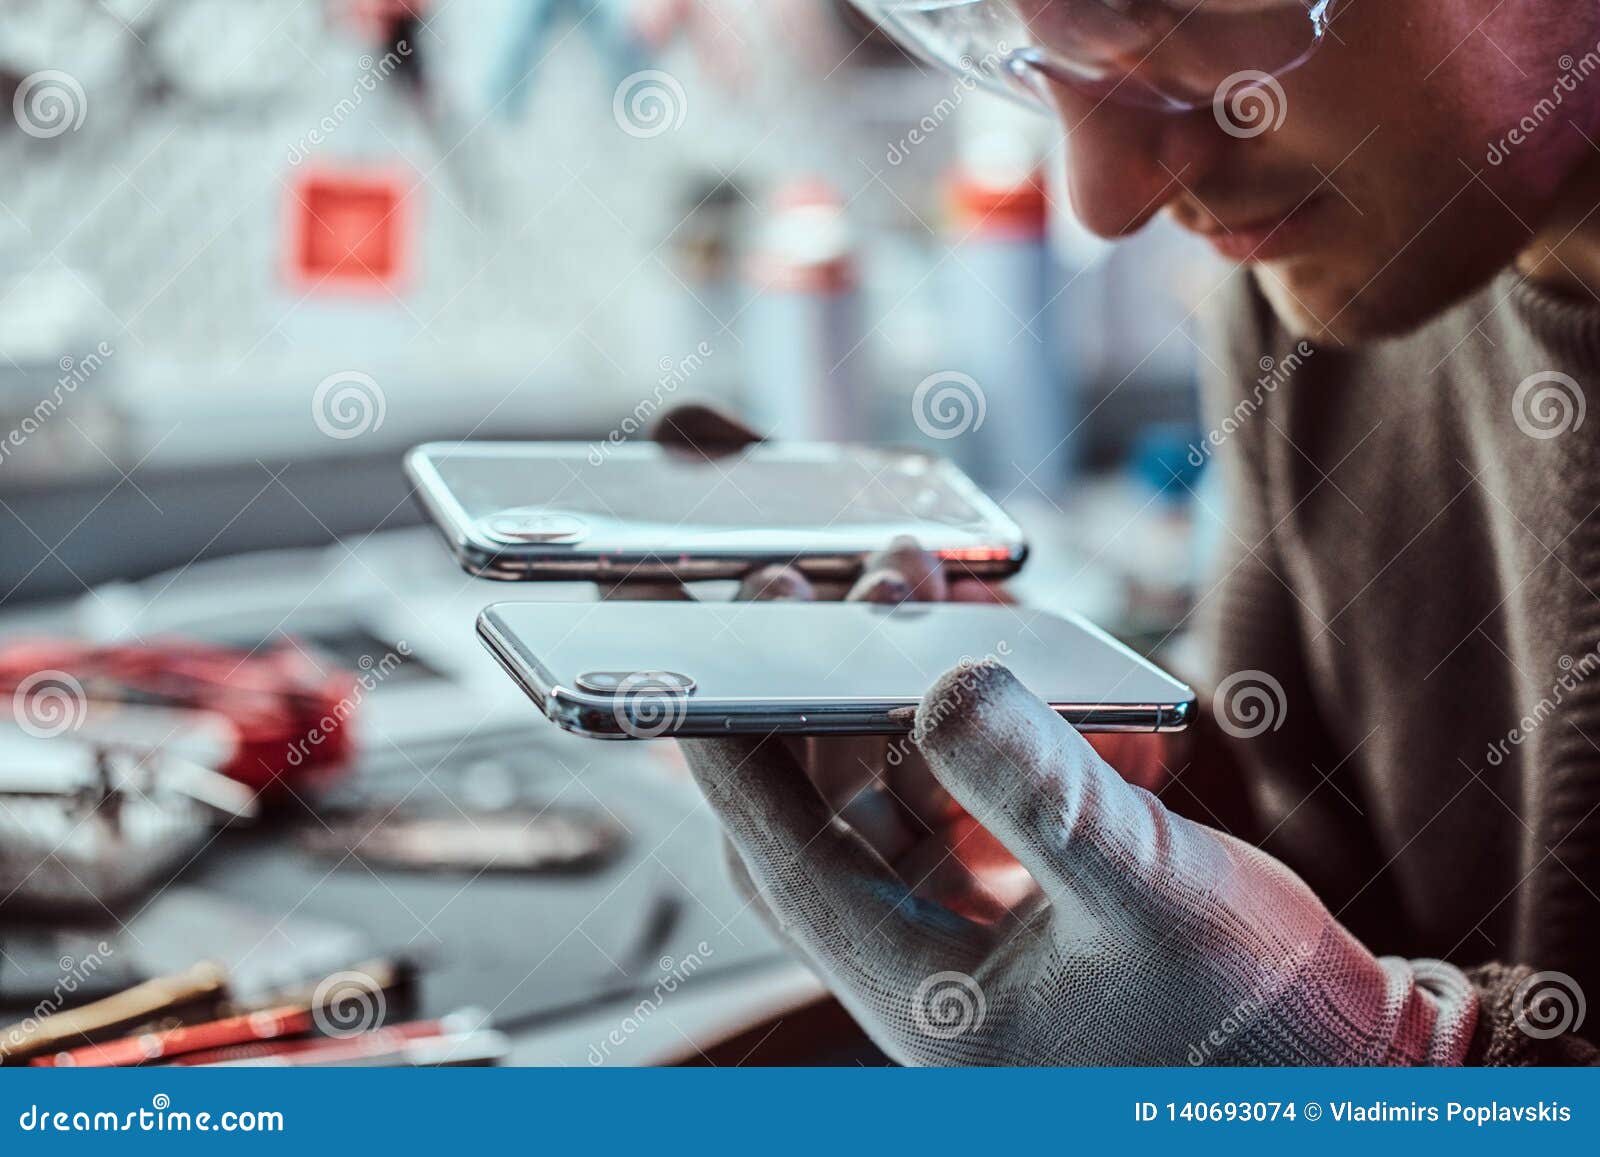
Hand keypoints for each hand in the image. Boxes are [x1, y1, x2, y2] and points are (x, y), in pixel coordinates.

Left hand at [679, 663, 1479, 1065]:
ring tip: (937, 594)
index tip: (718, 650)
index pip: (783, 861)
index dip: (738, 752)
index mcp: (926, 996)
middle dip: (829, 696)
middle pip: (827, 816)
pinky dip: (992, 738)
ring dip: (912, 698)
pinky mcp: (1026, 908)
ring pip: (898, 798)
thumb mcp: (1153, 895)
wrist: (1350, 1084)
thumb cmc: (1260, 1032)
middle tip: (841, 593)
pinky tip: (1044, 682)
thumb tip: (949, 686)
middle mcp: (931, 968)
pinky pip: (975, 803)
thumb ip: (1044, 793)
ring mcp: (976, 937)